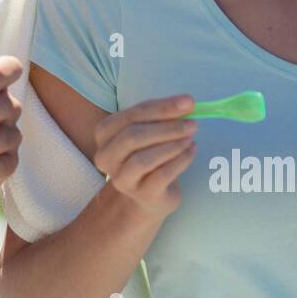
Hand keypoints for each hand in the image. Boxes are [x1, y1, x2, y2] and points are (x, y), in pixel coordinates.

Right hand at [95, 95, 197, 220]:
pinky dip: (180, 161)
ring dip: (172, 146)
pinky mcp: (142, 195)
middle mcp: (106, 157)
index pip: (131, 115)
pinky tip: (192, 151)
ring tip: (190, 138)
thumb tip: (186, 103)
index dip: (161, 108)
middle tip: (192, 124)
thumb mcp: (149, 130)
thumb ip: (162, 115)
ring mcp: (121, 179)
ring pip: (144, 159)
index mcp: (104, 133)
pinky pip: (161, 175)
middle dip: (166, 128)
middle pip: (132, 137)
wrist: (150, 193)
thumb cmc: (149, 154)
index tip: (188, 102)